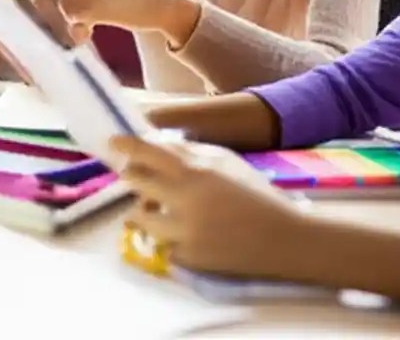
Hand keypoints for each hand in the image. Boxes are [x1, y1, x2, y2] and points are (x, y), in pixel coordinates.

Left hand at [41, 0, 191, 39]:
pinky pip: (66, 24)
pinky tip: (89, 33)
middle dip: (39, 16)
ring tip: (79, 30)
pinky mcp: (90, 3)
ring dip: (59, 26)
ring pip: (48, 9)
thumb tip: (20, 9)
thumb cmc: (118, 1)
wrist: (156, 6)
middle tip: (50, 29)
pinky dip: (75, 34)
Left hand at [111, 136, 305, 278]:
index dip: (128, 146)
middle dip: (132, 179)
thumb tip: (158, 145)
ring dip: (143, 212)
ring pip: (140, 218)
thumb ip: (191, 155)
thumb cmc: (257, 196)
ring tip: (153, 210)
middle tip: (134, 179)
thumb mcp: (227, 165)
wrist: (286, 240)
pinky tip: (186, 236)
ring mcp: (185, 232)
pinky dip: (169, 239)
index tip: (113, 142)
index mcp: (198, 172)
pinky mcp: (188, 258)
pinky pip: (162, 244)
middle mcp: (186, 200)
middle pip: (136, 183)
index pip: (150, 153)